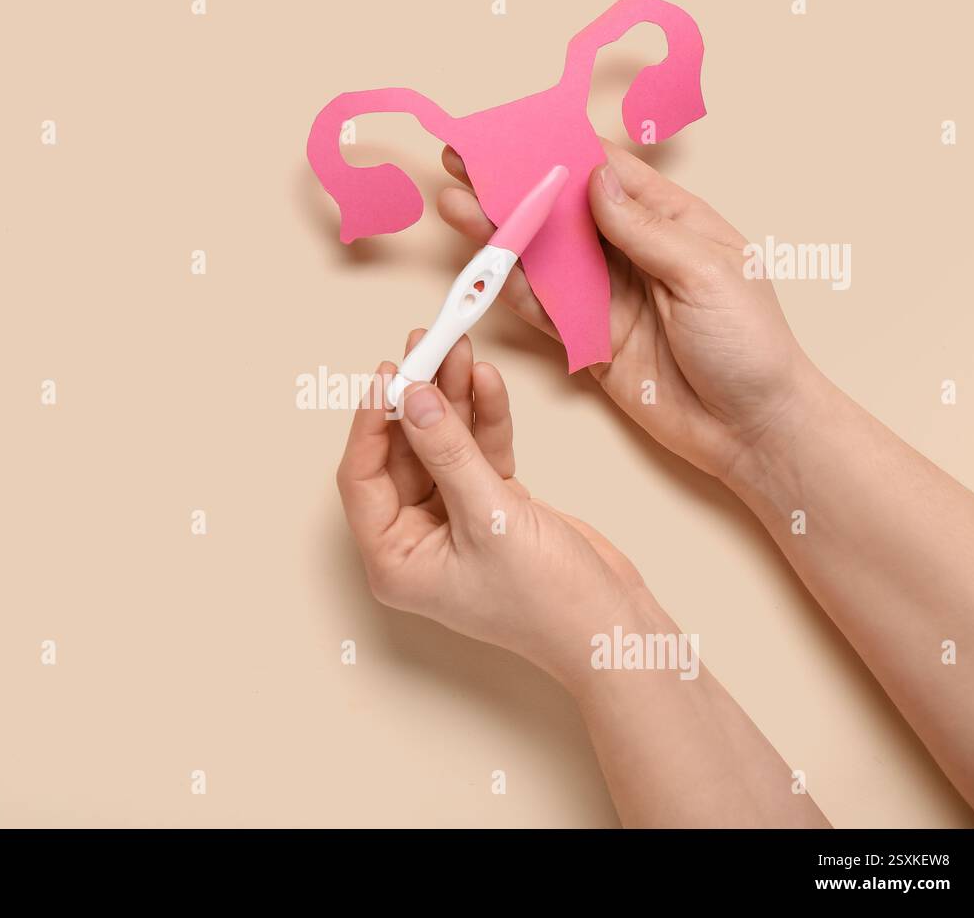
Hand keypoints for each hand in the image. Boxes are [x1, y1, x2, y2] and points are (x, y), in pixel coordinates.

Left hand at [336, 330, 645, 683]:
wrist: (612, 628)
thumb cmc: (547, 602)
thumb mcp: (489, 518)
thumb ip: (449, 452)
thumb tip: (412, 398)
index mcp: (395, 560)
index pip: (361, 479)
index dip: (370, 423)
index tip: (388, 375)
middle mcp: (416, 540)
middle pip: (402, 453)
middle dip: (416, 398)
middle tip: (425, 345)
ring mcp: (454, 521)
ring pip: (441, 445)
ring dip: (452, 398)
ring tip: (457, 348)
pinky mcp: (491, 506)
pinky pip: (476, 451)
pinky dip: (484, 418)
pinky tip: (485, 380)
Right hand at [437, 141, 813, 482]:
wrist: (751, 430)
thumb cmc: (751, 345)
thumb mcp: (707, 274)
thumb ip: (646, 231)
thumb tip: (596, 181)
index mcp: (673, 222)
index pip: (607, 174)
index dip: (558, 151)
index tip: (514, 133)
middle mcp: (634, 253)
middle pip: (564, 212)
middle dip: (515, 188)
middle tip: (465, 163)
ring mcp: (609, 297)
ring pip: (545, 259)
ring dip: (503, 236)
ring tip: (457, 208)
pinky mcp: (591, 340)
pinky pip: (544, 310)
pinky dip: (513, 292)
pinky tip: (484, 271)